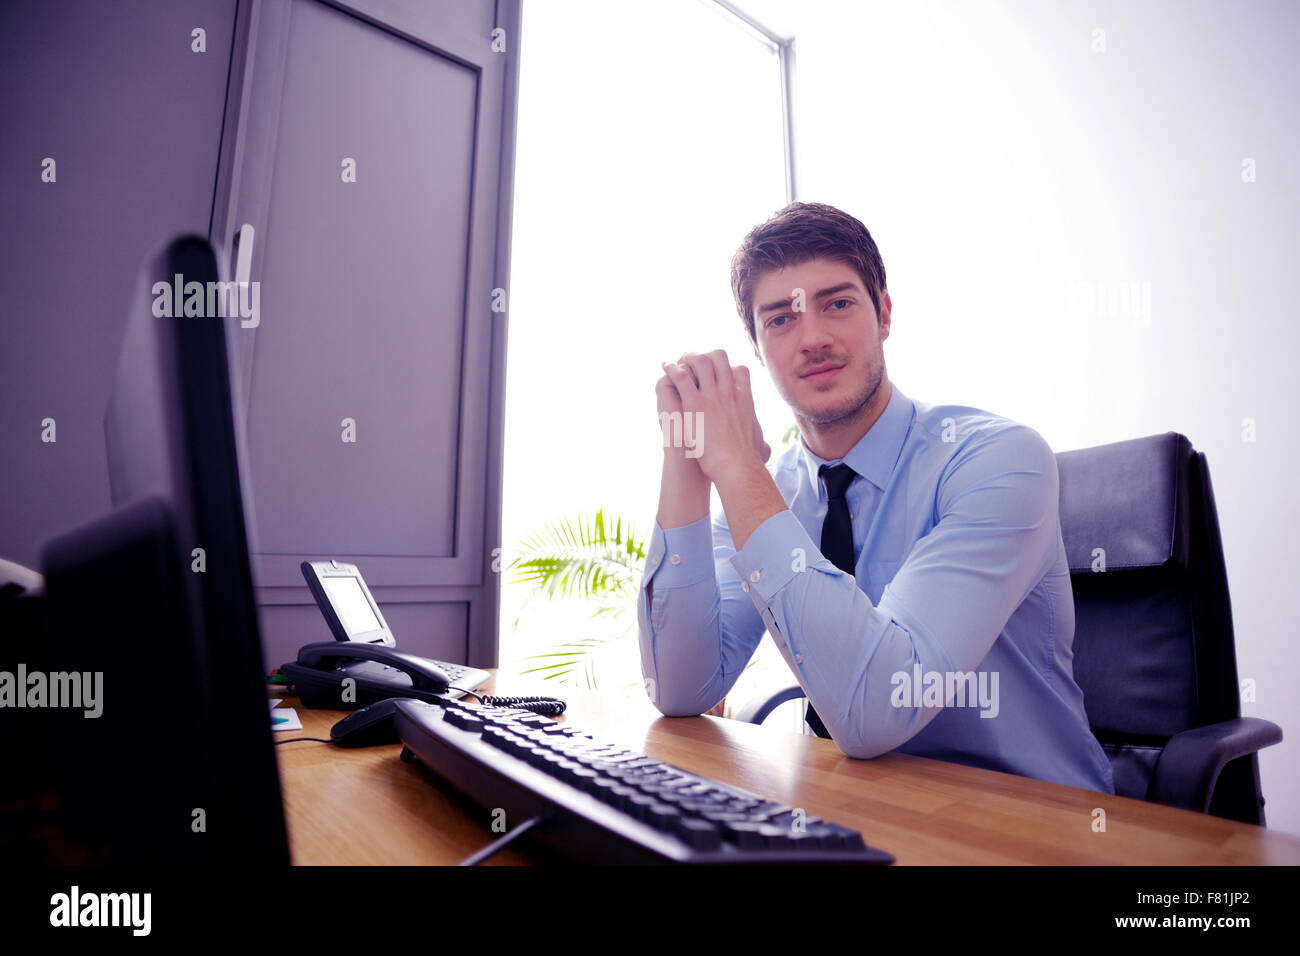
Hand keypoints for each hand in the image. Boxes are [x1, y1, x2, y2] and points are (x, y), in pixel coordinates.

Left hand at [660, 350, 769, 484]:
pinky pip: (680, 376)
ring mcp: (711, 395)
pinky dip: (671, 368)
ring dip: (687, 357)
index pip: (740, 370)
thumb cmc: (745, 461)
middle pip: (719, 357)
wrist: (736, 465)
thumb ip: (761, 444)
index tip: (718, 373)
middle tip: (694, 362)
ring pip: (699, 360)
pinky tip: (665, 366)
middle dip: (706, 355)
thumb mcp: (758, 446)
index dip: (728, 368)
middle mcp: (729, 391)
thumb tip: (766, 453)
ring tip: (678, 361)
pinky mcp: (694, 403)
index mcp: (744, 398)